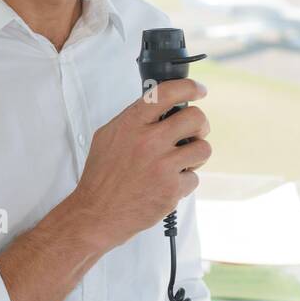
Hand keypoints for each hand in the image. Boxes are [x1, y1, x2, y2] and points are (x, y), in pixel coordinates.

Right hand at [69, 78, 211, 250]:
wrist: (96, 213)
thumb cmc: (101, 177)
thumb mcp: (106, 138)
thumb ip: (133, 121)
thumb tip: (158, 108)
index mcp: (131, 125)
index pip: (166, 93)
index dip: (189, 87)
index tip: (199, 90)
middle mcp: (148, 141)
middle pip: (195, 118)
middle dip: (200, 125)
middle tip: (192, 133)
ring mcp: (162, 165)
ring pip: (203, 148)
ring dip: (195, 155)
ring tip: (179, 162)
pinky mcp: (172, 188)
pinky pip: (195, 177)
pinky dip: (184, 181)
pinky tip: (167, 184)